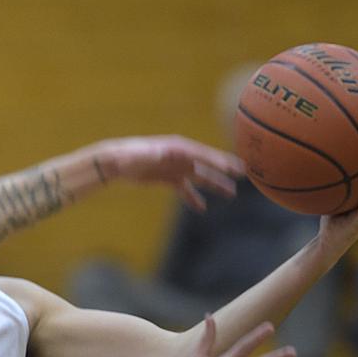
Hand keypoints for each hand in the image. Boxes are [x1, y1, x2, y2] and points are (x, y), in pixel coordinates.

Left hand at [95, 136, 242, 211]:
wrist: (113, 162)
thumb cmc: (125, 156)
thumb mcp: (138, 155)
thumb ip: (152, 155)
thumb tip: (163, 154)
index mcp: (176, 149)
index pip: (203, 155)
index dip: (220, 161)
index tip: (237, 167)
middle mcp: (179, 157)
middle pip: (206, 165)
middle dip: (224, 171)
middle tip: (244, 176)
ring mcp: (174, 167)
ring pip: (199, 177)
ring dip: (214, 185)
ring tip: (231, 194)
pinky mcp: (167, 178)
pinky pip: (185, 189)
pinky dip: (193, 198)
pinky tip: (202, 208)